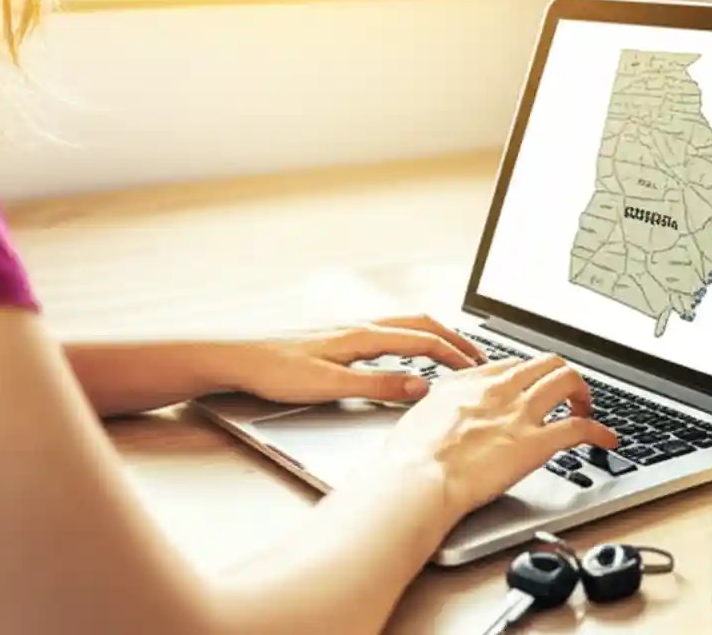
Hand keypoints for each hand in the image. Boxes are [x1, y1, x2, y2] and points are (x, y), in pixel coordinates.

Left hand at [232, 315, 486, 404]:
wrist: (233, 356)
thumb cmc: (274, 370)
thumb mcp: (329, 386)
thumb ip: (377, 386)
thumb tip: (421, 387)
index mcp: (363, 337)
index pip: (424, 342)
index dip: (456, 356)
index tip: (479, 371)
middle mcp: (359, 327)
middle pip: (420, 325)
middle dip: (453, 339)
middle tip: (478, 357)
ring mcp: (347, 330)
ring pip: (404, 325)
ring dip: (434, 336)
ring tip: (452, 352)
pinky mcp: (335, 337)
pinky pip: (387, 331)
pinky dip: (411, 339)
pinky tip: (403, 353)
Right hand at [382, 354, 618, 521]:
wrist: (418, 478)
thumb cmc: (409, 457)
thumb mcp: (420, 415)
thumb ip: (442, 407)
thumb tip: (444, 414)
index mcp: (469, 381)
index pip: (512, 365)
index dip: (528, 376)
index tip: (532, 387)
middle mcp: (499, 389)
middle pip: (545, 363)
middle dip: (561, 375)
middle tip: (566, 393)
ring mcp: (520, 414)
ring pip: (567, 381)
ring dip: (583, 394)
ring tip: (586, 409)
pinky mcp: (536, 443)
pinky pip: (579, 428)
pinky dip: (599, 432)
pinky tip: (606, 440)